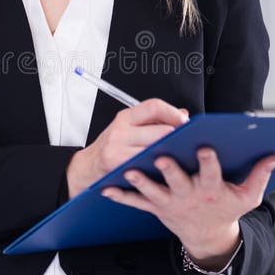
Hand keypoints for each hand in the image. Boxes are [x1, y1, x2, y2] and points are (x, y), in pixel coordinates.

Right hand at [66, 99, 188, 197]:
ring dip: (170, 152)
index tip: (184, 121)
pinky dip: (157, 166)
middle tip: (186, 141)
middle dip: (176, 136)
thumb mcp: (130, 127)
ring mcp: (118, 148)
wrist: (88, 166)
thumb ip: (155, 120)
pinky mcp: (117, 164)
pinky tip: (164, 168)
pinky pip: (145, 165)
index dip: (173, 113)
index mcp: (126, 117)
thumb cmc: (113, 145)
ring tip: (179, 155)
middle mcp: (121, 130)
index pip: (154, 106)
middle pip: (159, 130)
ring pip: (155, 149)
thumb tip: (183, 114)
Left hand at [100, 146, 274, 269]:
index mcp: (211, 189)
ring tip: (129, 170)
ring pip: (153, 191)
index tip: (205, 148)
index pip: (211, 173)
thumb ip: (259, 176)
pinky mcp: (156, 208)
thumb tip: (273, 157)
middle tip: (161, 157)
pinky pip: (136, 203)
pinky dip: (122, 196)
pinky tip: (107, 188)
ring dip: (141, 181)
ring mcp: (170, 203)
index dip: (209, 161)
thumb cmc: (225, 211)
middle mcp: (188, 196)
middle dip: (170, 170)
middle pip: (178, 182)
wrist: (207, 238)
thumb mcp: (247, 197)